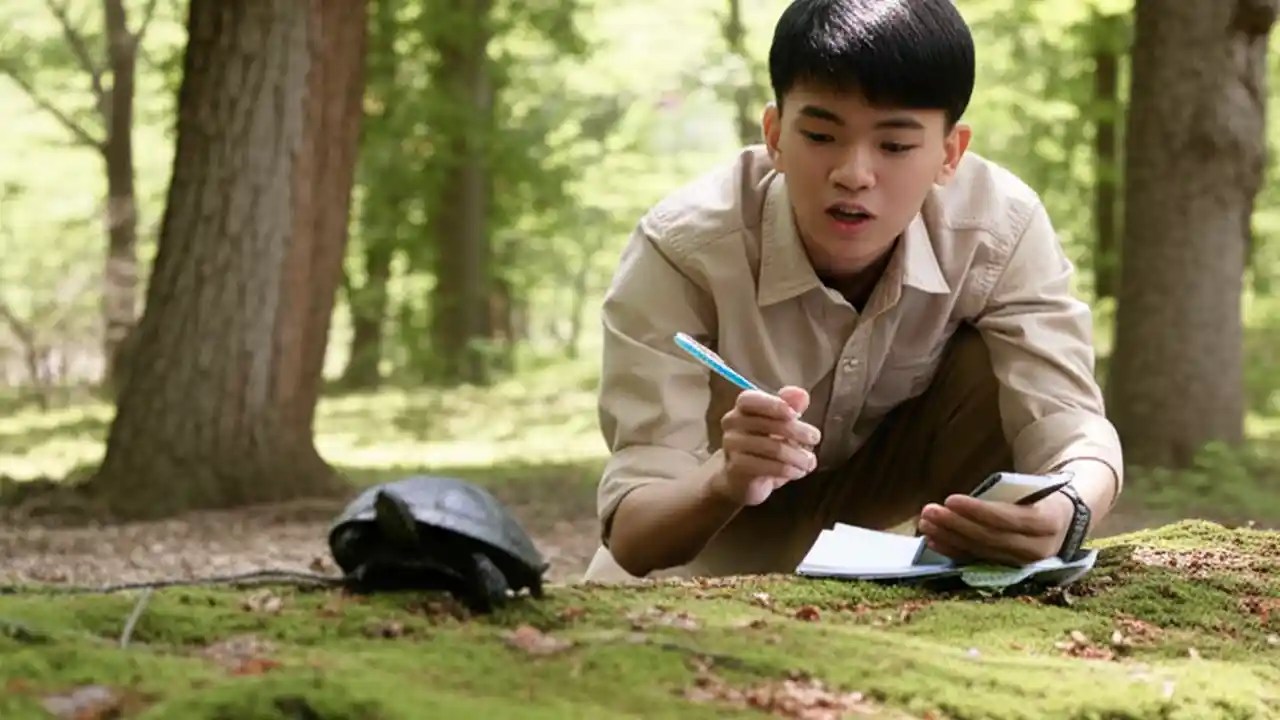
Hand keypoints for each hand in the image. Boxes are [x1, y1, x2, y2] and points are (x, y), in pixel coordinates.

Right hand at [709, 386, 821, 506]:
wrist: (743, 477)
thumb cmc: (765, 442)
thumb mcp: (782, 422)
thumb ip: (791, 405)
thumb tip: (801, 395)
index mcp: (743, 406)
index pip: (751, 399)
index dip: (773, 404)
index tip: (795, 414)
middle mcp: (732, 422)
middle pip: (768, 424)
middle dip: (798, 431)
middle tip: (815, 438)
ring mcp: (732, 446)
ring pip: (773, 448)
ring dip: (798, 456)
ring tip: (809, 461)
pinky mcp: (737, 468)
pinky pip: (768, 467)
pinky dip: (789, 470)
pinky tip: (799, 471)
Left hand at [916, 491, 1073, 565]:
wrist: (1066, 520)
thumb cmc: (1043, 496)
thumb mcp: (1036, 489)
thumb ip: (1006, 494)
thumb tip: (964, 500)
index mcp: (1047, 522)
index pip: (1008, 519)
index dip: (978, 511)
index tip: (950, 499)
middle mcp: (1037, 548)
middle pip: (990, 538)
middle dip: (956, 525)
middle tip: (929, 511)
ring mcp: (1023, 563)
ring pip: (981, 551)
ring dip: (949, 537)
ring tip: (925, 523)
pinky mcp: (1009, 569)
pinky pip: (978, 561)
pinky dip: (954, 551)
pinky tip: (933, 541)